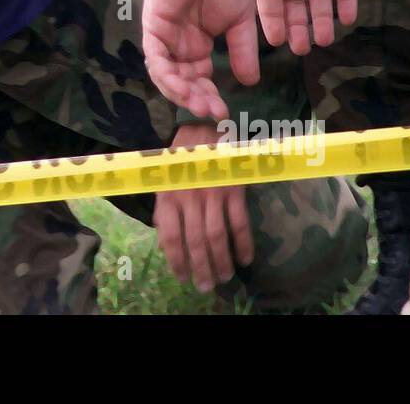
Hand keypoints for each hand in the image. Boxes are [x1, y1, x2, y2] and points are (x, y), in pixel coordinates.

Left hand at [142, 0, 258, 116]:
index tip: (224, 112)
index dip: (210, 96)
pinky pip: (156, 58)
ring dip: (182, 93)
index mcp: (197, 46)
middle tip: (213, 112)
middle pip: (182, 83)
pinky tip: (183, 87)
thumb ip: (243, 50)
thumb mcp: (241, 19)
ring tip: (201, 105)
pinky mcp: (153, 27)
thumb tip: (250, 82)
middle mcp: (178, 46)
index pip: (200, 80)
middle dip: (197, 100)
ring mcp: (164, 37)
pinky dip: (168, 75)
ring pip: (166, 76)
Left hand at [155, 123, 253, 292]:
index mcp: (167, 195)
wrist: (203, 124)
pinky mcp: (232, 188)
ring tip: (225, 277)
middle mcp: (187, 197)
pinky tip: (245, 258)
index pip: (169, 236)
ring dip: (221, 261)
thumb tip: (167, 242)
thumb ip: (166, 208)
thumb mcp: (164, 180)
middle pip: (194, 242)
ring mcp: (210, 193)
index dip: (175, 260)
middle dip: (201, 268)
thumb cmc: (181, 155)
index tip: (182, 277)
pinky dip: (243, 243)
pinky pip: (238, 222)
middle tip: (207, 286)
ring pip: (216, 236)